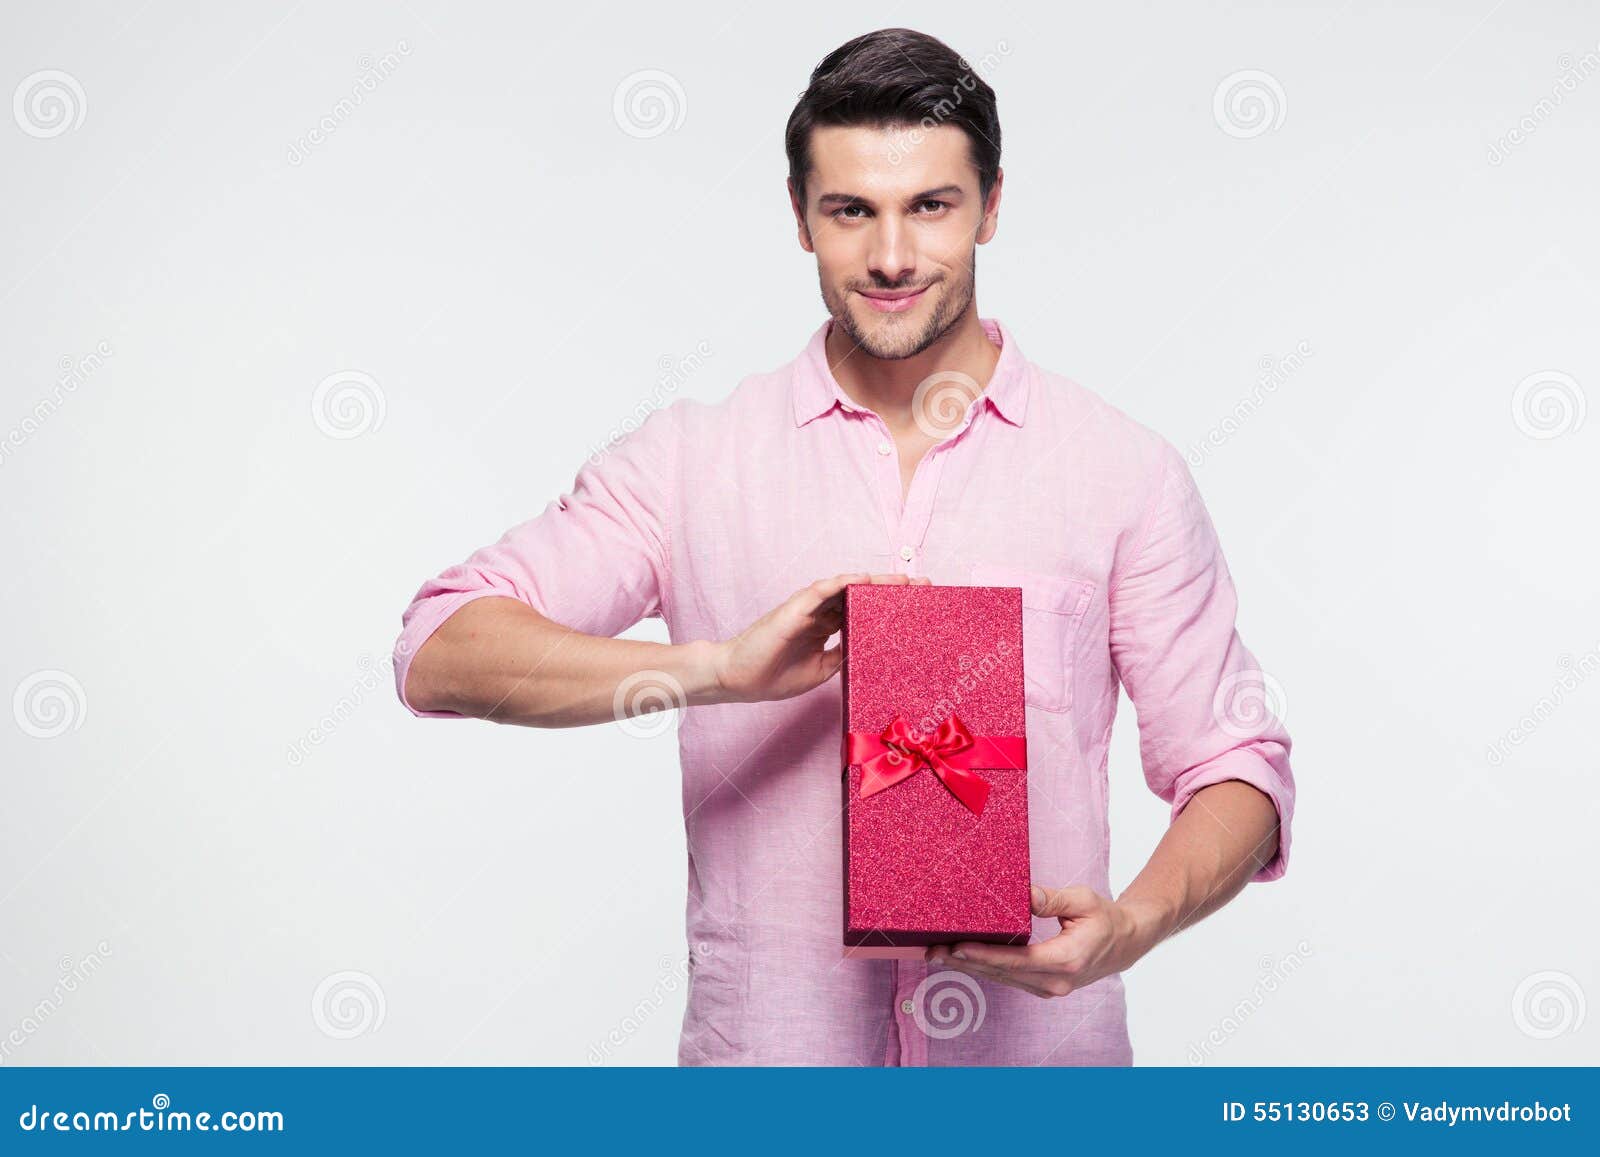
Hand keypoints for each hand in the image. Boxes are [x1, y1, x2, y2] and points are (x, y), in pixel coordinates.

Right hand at [709, 572, 929, 703]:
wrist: (737, 679)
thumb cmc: (772, 676)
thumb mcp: (821, 671)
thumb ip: (844, 655)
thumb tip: (873, 650)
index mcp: (824, 628)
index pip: (861, 611)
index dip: (887, 606)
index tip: (916, 606)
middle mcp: (818, 613)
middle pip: (860, 595)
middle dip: (890, 590)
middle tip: (923, 587)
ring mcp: (807, 608)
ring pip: (846, 587)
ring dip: (875, 582)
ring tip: (903, 581)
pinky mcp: (794, 608)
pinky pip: (822, 589)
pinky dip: (843, 582)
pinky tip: (864, 579)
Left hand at [923, 884, 1163, 998]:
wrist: (1125, 943)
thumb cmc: (1105, 919)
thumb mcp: (1082, 900)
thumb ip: (1051, 899)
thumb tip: (1023, 894)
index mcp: (1066, 960)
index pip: (1017, 960)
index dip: (984, 955)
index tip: (957, 947)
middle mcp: (1055, 982)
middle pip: (1002, 973)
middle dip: (965, 962)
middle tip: (932, 950)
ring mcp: (1049, 989)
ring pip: (1002, 978)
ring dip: (970, 967)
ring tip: (938, 954)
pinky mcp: (1043, 987)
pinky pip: (1009, 978)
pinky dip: (986, 968)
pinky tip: (963, 958)